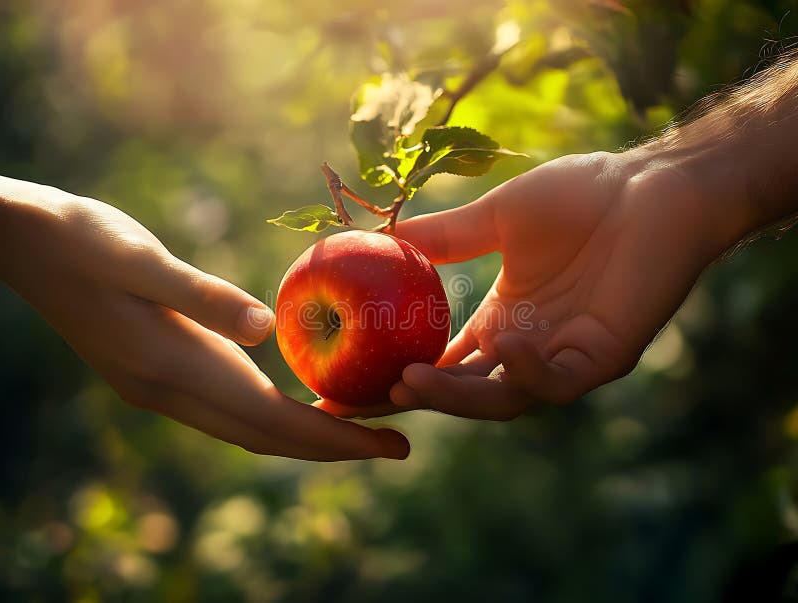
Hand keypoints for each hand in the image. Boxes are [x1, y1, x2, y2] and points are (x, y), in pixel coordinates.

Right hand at [0, 176, 408, 459]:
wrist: (23, 245)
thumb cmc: (81, 240)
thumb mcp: (140, 258)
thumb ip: (201, 297)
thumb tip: (265, 330)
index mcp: (173, 368)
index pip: (272, 420)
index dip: (336, 439)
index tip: (392, 446)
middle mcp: (169, 392)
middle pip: (267, 438)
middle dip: (334, 447)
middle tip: (398, 446)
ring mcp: (161, 388)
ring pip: (249, 428)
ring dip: (307, 435)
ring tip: (364, 426)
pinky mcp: (157, 373)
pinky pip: (231, 408)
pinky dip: (276, 413)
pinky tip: (301, 397)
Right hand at [318, 150, 742, 419]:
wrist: (650, 186)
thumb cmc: (580, 196)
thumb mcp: (495, 217)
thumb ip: (443, 236)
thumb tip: (377, 235)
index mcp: (499, 319)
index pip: (441, 360)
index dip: (396, 375)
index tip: (342, 381)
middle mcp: (524, 346)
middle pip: (460, 392)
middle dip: (413, 400)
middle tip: (363, 397)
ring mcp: (560, 356)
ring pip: (500, 400)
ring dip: (455, 397)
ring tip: (410, 381)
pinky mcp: (599, 358)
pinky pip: (555, 381)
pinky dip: (526, 371)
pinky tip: (504, 342)